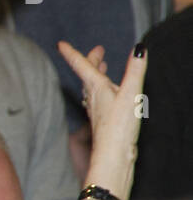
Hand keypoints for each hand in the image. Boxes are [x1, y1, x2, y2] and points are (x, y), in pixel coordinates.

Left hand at [58, 41, 147, 199]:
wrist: (112, 155)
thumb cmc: (119, 126)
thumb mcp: (131, 94)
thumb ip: (135, 71)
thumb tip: (139, 48)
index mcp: (97, 88)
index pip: (81, 65)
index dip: (71, 53)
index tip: (60, 44)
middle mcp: (93, 98)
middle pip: (88, 75)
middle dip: (91, 60)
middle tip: (98, 50)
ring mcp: (96, 110)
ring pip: (92, 87)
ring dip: (96, 74)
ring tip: (102, 67)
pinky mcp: (102, 121)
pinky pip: (98, 100)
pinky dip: (101, 90)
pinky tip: (107, 96)